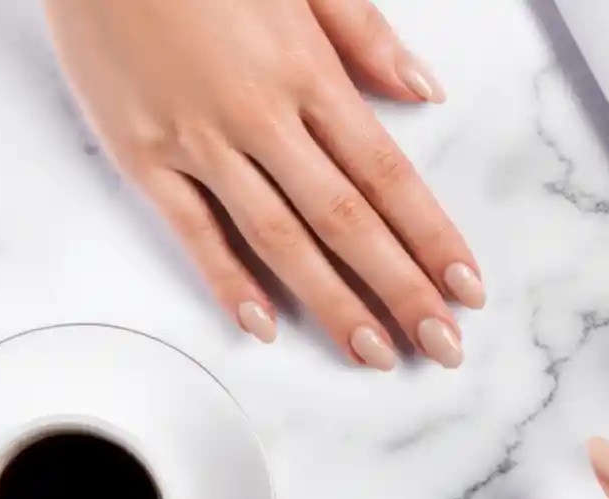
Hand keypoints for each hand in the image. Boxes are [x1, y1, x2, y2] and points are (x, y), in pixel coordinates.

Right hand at [43, 0, 482, 368]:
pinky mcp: (142, 156)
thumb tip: (423, 91)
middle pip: (346, 222)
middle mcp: (261, 118)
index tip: (467, 287)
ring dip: (333, 303)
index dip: (432, 238)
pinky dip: (228, 282)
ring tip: (374, 354)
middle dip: (401, 290)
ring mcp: (199, 143)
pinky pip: (193, 231)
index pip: (388, 176)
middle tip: (442, 345)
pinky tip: (265, 325)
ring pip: (279, 240)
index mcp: (308, 74)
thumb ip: (365, 35)